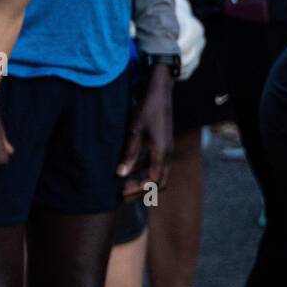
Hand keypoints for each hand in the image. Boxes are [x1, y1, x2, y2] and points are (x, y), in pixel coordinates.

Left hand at [118, 64, 172, 198]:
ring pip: (156, 172)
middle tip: (122, 194)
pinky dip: (141, 169)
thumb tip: (121, 174)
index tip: (122, 192)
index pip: (153, 180)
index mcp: (161, 152)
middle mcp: (166, 153)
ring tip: (122, 184)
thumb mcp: (134, 131)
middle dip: (141, 190)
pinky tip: (126, 169)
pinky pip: (153, 163)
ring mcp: (164, 149)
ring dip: (141, 180)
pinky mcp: (160, 144)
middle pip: (158, 181)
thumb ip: (129, 154)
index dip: (139, 189)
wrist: (158, 92)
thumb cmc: (146, 110)